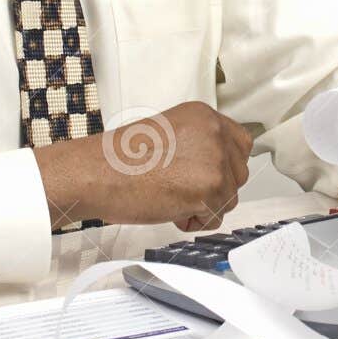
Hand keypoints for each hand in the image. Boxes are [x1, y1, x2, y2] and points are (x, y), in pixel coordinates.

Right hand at [34, 102, 252, 232]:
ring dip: (203, 207)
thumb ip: (199, 144)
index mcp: (204, 116)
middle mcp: (215, 133)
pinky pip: (216, 218)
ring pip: (229, 198)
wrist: (96, 173)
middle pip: (238, 173)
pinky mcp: (210, 188)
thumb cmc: (120, 159)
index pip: (240, 144)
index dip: (224, 165)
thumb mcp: (170, 134)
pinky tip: (169, 208)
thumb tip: (218, 168)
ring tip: (170, 197)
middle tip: (179, 188)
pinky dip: (194, 222)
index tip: (205, 175)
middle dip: (214, 188)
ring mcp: (215, 160)